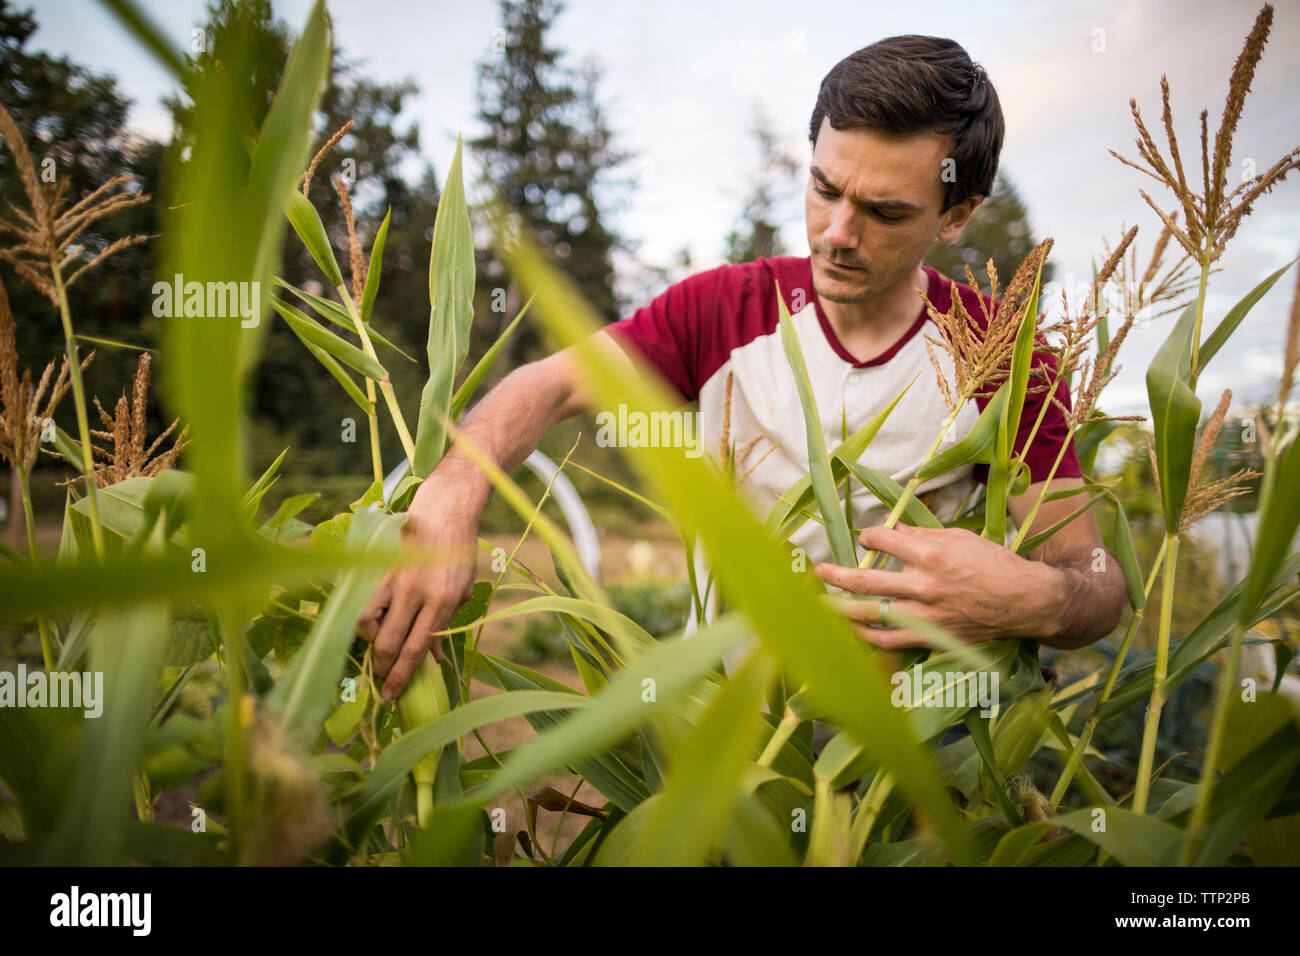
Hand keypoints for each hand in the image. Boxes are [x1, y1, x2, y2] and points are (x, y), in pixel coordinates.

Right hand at [355, 481, 479, 699]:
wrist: (444, 510)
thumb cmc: (457, 555)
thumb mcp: (462, 591)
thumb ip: (446, 625)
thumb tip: (434, 660)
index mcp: (442, 600)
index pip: (417, 648)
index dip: (402, 676)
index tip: (391, 696)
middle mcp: (416, 592)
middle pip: (389, 643)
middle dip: (382, 669)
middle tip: (382, 682)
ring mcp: (394, 580)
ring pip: (368, 624)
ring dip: (370, 644)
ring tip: (379, 648)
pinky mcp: (380, 570)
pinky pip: (364, 603)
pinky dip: (365, 620)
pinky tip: (373, 625)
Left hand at [813, 524, 1064, 648]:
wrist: (1024, 601)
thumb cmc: (992, 563)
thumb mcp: (959, 537)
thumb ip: (920, 535)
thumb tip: (889, 531)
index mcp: (931, 554)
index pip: (882, 540)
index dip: (868, 536)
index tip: (865, 538)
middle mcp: (924, 585)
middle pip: (865, 580)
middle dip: (835, 575)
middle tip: (817, 571)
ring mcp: (925, 615)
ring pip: (871, 614)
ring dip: (841, 609)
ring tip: (820, 604)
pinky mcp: (931, 637)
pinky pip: (890, 641)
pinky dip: (867, 637)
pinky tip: (852, 630)